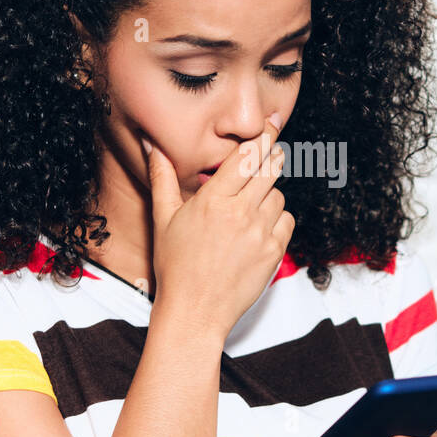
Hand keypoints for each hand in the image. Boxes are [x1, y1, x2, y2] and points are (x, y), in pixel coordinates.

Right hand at [141, 113, 293, 339]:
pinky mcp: (274, 253)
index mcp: (213, 200)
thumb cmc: (175, 266)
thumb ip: (162, 177)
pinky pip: (287, 221)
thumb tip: (150, 143)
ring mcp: (260, 234)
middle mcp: (240, 213)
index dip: (261, 136)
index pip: (246, 156)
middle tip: (272, 150)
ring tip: (252, 203)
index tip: (270, 123)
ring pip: (278, 195)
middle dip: (273, 155)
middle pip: (270, 168)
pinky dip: (278, 219)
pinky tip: (259, 227)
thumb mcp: (163, 219)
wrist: (194, 312)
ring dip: (270, 193)